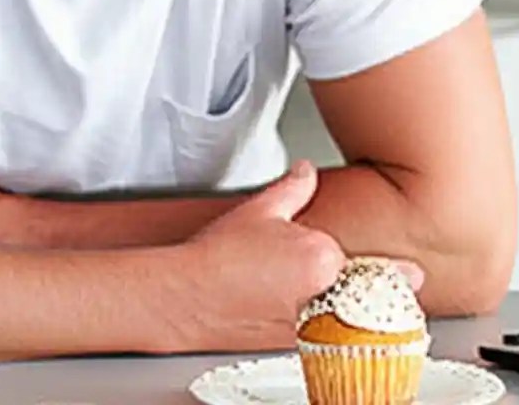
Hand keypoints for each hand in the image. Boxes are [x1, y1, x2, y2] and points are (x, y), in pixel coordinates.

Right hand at [174, 160, 348, 352]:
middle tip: (273, 266)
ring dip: (302, 298)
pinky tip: (262, 307)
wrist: (185, 298)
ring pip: (320, 307)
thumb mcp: (259, 210)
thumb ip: (293, 188)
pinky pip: (304, 330)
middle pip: (332, 280)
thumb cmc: (218, 258)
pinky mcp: (293, 346)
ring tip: (265, 287)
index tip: (284, 247)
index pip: (333, 249)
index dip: (307, 245)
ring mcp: (308, 325)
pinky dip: (289, 320)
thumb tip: (306, 172)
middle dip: (309, 272)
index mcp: (322, 258)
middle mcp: (323, 296)